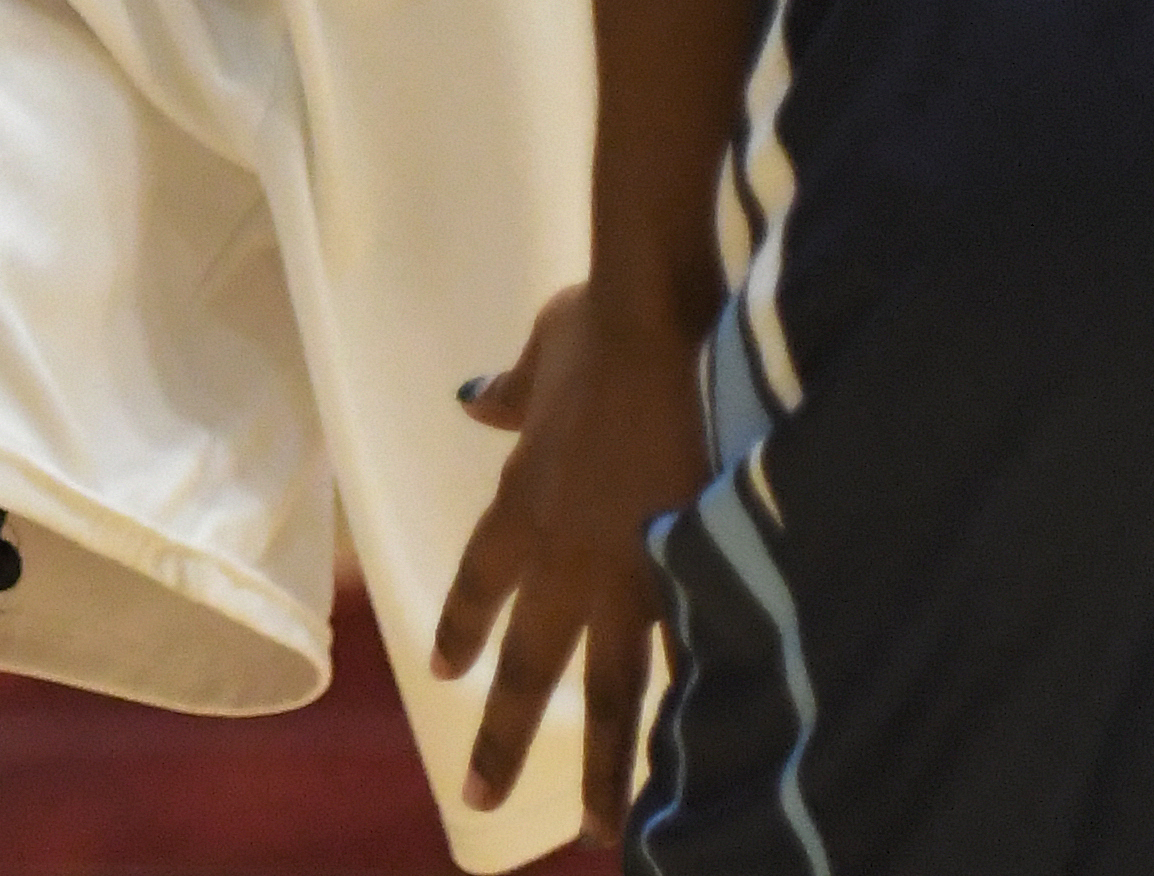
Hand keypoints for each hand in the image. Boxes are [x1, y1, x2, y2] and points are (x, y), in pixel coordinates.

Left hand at [432, 280, 712, 845]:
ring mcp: (632, 573)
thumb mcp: (542, 353)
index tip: (448, 672)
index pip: (480, 585)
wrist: (666, 327)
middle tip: (482, 796)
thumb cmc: (600, 328)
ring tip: (598, 828)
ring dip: (603, 764)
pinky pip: (692, 652)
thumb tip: (476, 399)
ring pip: (611, 691)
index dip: (464, 628)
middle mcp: (566, 558)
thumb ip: (512, 391)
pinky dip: (696, 706)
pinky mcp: (693, 568)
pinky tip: (706, 759)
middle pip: (528, 667)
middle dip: (504, 737)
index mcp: (520, 506)